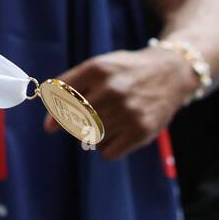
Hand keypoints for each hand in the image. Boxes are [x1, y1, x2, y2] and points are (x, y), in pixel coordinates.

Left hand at [44, 46, 192, 159]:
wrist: (169, 73)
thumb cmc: (126, 72)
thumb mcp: (100, 66)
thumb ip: (71, 88)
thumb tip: (48, 124)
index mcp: (97, 70)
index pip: (62, 97)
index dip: (53, 114)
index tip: (50, 126)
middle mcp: (112, 89)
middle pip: (74, 121)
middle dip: (74, 125)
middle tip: (85, 121)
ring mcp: (128, 111)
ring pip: (90, 138)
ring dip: (92, 136)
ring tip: (107, 121)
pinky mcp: (141, 131)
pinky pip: (107, 153)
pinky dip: (106, 148)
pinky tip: (116, 133)